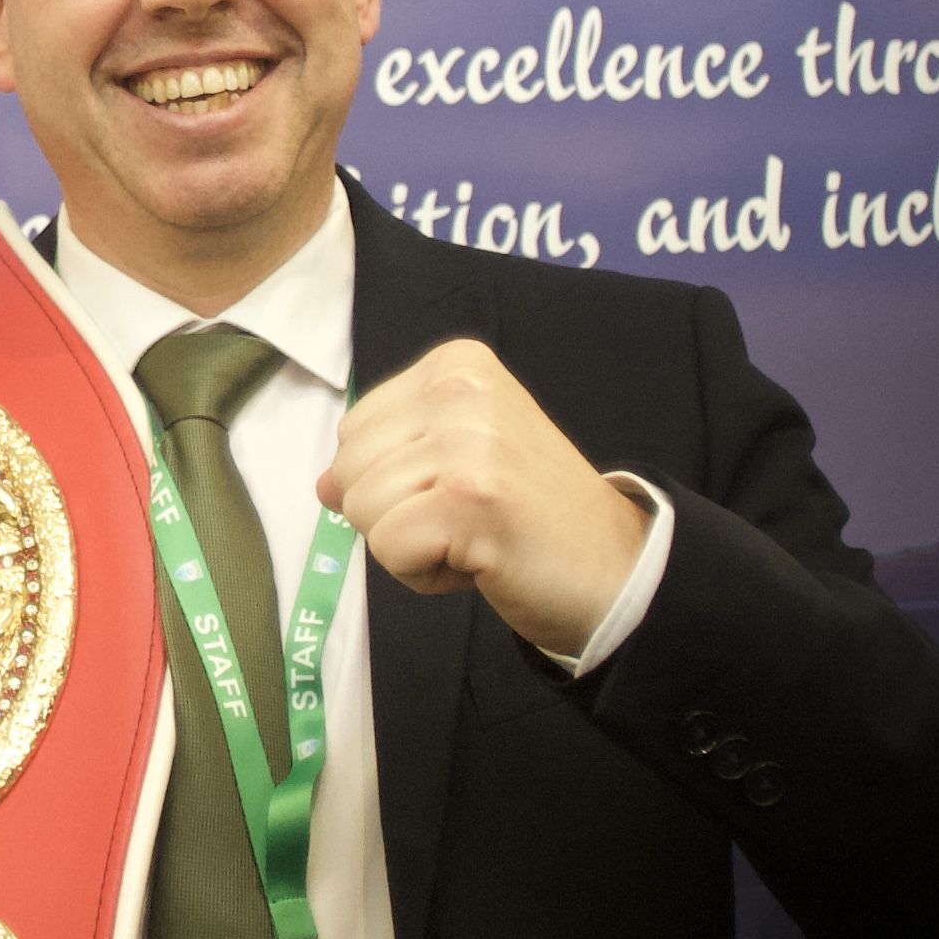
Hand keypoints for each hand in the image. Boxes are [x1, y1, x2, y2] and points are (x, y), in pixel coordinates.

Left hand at [318, 337, 647, 657]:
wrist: (615, 567)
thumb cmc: (531, 515)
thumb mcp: (457, 458)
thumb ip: (389, 457)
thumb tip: (323, 484)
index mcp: (456, 363)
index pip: (354, 429)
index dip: (394, 479)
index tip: (463, 488)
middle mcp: (461, 387)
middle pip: (348, 468)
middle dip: (393, 514)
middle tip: (467, 518)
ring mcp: (468, 440)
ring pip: (361, 510)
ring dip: (410, 546)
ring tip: (475, 536)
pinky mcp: (469, 498)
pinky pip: (388, 549)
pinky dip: (423, 575)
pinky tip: (479, 561)